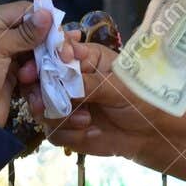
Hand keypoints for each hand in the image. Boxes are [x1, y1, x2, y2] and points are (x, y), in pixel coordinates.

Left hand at [0, 1, 49, 127]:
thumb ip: (25, 32)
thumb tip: (48, 13)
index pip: (21, 10)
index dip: (42, 20)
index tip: (59, 33)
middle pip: (31, 29)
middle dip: (45, 43)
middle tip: (63, 55)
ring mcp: (2, 53)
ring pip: (34, 48)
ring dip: (41, 61)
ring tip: (37, 74)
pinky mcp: (11, 71)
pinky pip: (32, 64)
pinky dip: (38, 72)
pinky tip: (36, 80)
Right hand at [16, 40, 170, 163]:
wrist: (150, 134)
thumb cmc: (141, 100)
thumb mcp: (119, 87)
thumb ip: (89, 82)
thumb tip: (61, 75)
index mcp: (83, 58)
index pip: (53, 51)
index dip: (41, 58)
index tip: (35, 69)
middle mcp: (68, 78)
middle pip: (37, 80)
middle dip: (40, 91)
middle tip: (45, 101)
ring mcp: (64, 103)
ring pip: (41, 108)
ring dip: (59, 116)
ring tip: (85, 120)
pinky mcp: (65, 128)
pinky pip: (53, 131)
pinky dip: (69, 134)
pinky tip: (90, 132)